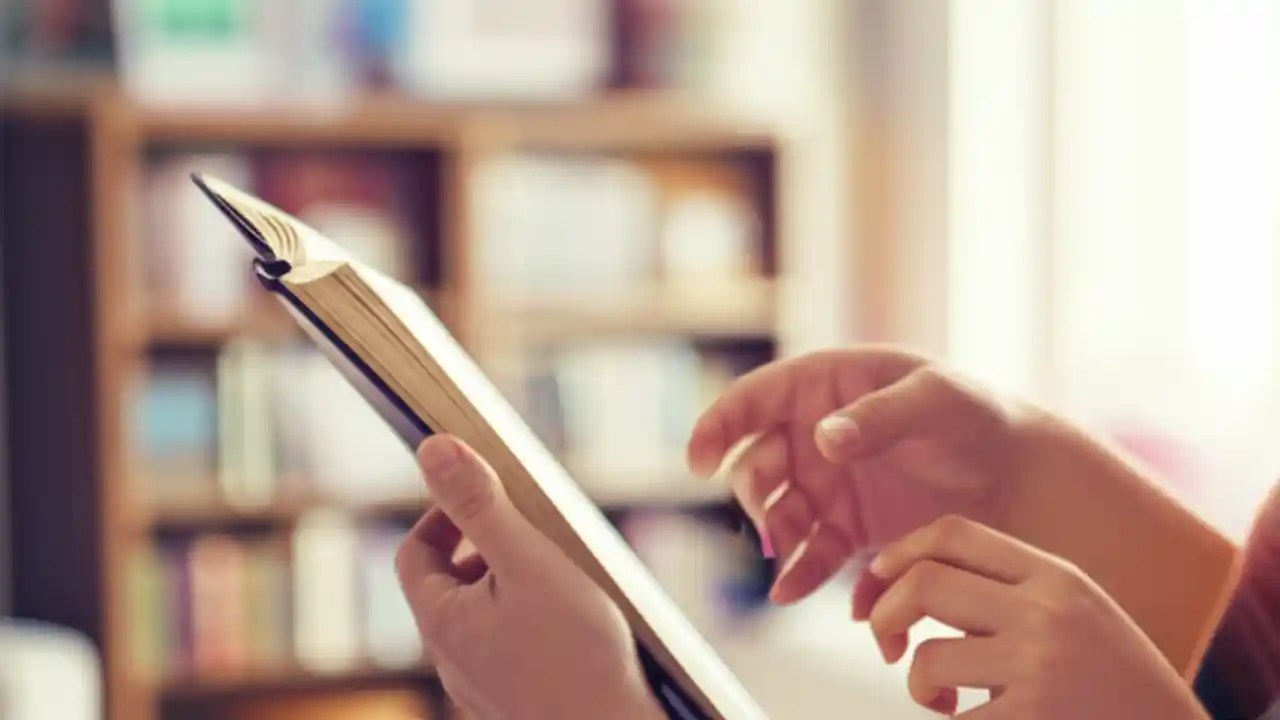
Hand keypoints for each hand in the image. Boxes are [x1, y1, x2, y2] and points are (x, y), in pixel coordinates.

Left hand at [397, 435, 662, 719]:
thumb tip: (433, 448)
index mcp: (442, 623)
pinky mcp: (519, 702)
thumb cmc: (579, 655)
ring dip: (514, 583)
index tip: (490, 497)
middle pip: (450, 583)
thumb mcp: (529, 561)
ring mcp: (486, 687)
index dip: (444, 514)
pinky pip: (512, 647)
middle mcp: (454, 662)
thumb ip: (480, 505)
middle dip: (488, 546)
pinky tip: (579, 622)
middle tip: (536, 531)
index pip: (415, 552)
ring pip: (485, 616)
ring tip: (565, 574)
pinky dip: (534, 622)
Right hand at [687, 347, 1021, 601]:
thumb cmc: (975, 416)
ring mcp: (825, 482)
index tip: (699, 462)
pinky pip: (810, 554)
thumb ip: (878, 417)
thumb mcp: (934, 402)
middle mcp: (812, 434)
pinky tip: (794, 593)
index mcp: (822, 385)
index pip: (753, 400)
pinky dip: (800, 575)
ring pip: (776, 512)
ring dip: (773, 538)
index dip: (717, 427)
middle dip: (753, 496)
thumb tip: (821, 438)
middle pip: (755, 464)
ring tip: (787, 565)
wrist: (1016, 473)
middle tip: (774, 526)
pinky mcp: (845, 527)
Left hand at [859, 515, 1208, 718]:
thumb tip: (906, 576)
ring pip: (928, 660)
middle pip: (924, 583)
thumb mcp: (1076, 611)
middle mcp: (1047, 613)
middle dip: (884, 614)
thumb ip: (1007, 588)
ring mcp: (1039, 669)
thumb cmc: (1116, 685)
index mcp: (1056, 576)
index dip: (899, 552)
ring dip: (920, 686)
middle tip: (889, 646)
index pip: (954, 533)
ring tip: (946, 702)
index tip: (879, 579)